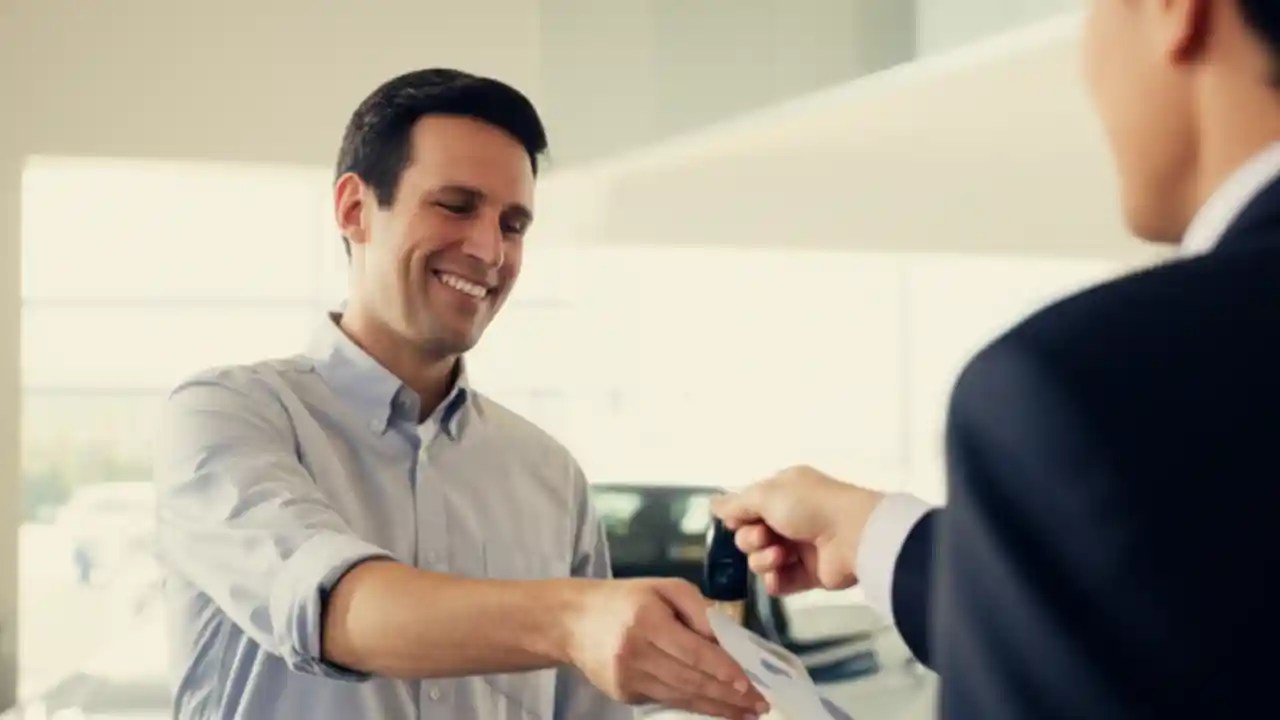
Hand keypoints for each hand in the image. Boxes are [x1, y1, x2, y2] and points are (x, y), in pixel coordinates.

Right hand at [564, 578, 769, 719]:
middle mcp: (636, 652)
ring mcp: (627, 677)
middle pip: (691, 680)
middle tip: (760, 705)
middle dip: (729, 696)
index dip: (723, 671)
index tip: (750, 685)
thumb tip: (727, 641)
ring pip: (682, 696)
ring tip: (746, 713)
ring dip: (717, 708)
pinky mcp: (624, 694)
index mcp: (647, 620)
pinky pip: (667, 700)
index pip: (693, 652)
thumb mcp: (664, 588)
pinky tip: (716, 709)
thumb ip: (698, 609)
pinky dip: (694, 705)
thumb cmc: (625, 598)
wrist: (572, 620)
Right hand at [710, 466, 884, 595]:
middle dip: (750, 539)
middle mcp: (789, 518)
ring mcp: (799, 548)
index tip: (738, 520)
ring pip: (760, 560)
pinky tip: (780, 573)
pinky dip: (776, 579)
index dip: (738, 517)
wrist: (854, 535)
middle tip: (765, 536)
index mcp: (782, 493)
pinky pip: (779, 582)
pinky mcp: (808, 574)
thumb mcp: (767, 494)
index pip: (747, 508)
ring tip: (781, 555)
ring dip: (763, 559)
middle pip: (748, 536)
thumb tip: (713, 503)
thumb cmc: (810, 506)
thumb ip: (736, 503)